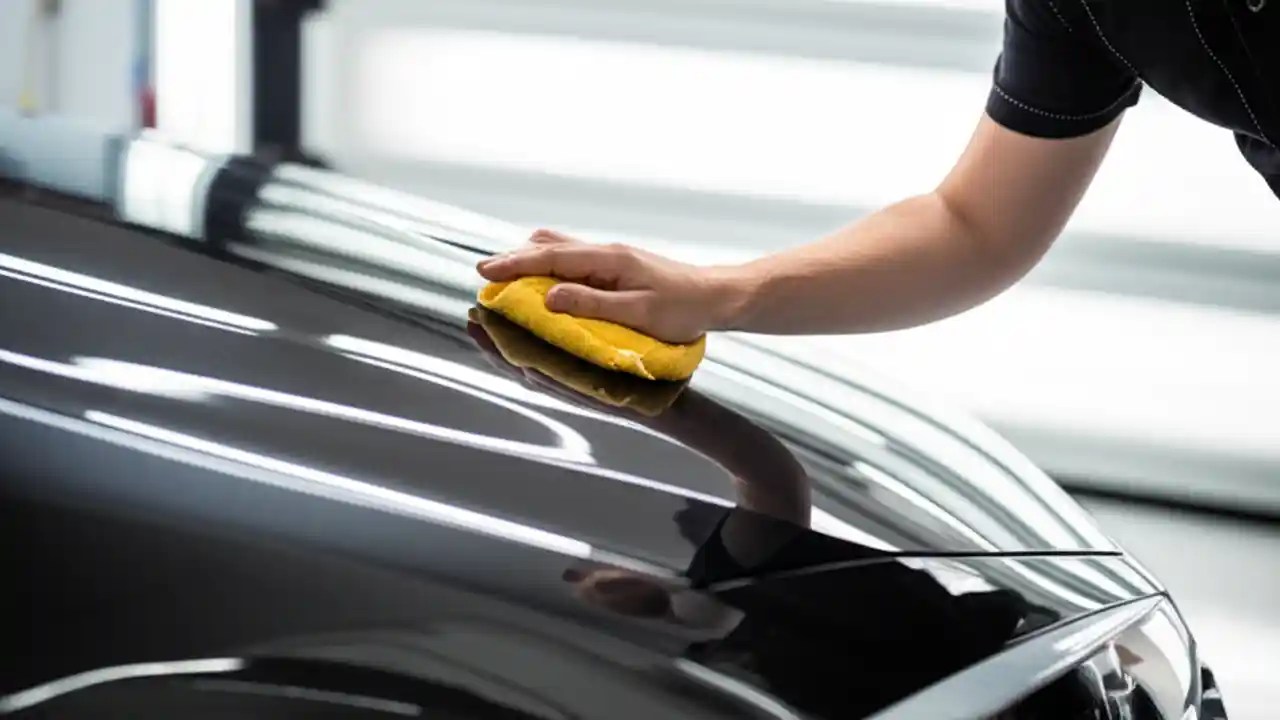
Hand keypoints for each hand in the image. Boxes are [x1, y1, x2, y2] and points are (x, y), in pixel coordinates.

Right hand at [476, 229, 742, 343]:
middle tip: (485, 272)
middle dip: (514, 259)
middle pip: (550, 247)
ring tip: (506, 271)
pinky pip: (573, 259)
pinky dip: (549, 264)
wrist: (717, 297)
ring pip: (560, 249)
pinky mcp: (617, 268)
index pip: (551, 259)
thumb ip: (592, 304)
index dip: (514, 265)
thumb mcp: (638, 313)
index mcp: (608, 260)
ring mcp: (611, 258)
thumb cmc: (683, 309)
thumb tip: (549, 297)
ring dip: (531, 259)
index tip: (485, 271)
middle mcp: (606, 253)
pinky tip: (544, 276)